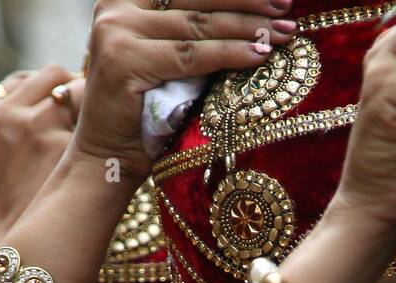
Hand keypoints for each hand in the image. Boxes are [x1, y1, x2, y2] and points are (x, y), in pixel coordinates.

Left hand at [0, 64, 84, 240]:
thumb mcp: (81, 169)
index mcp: (49, 128)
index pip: (82, 88)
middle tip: (78, 110)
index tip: (103, 108)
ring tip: (50, 114)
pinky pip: (1, 92)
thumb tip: (101, 98)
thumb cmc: (53, 209)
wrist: (5, 234)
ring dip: (41, 91)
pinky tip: (25, 123)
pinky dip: (16, 103)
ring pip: (26, 79)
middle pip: (53, 74)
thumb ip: (93, 130)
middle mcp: (16, 115)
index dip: (97, 98)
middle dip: (68, 88)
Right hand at [73, 0, 298, 180]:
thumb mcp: (171, 58)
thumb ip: (198, 32)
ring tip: (284, 33)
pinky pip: (192, 55)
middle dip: (248, 1)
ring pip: (199, 23)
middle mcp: (117, 7)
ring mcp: (117, 31)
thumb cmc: (148, 109)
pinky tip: (260, 55)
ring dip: (248, 27)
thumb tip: (258, 19)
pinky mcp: (125, 61)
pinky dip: (230, 53)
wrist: (108, 154)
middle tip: (287, 6)